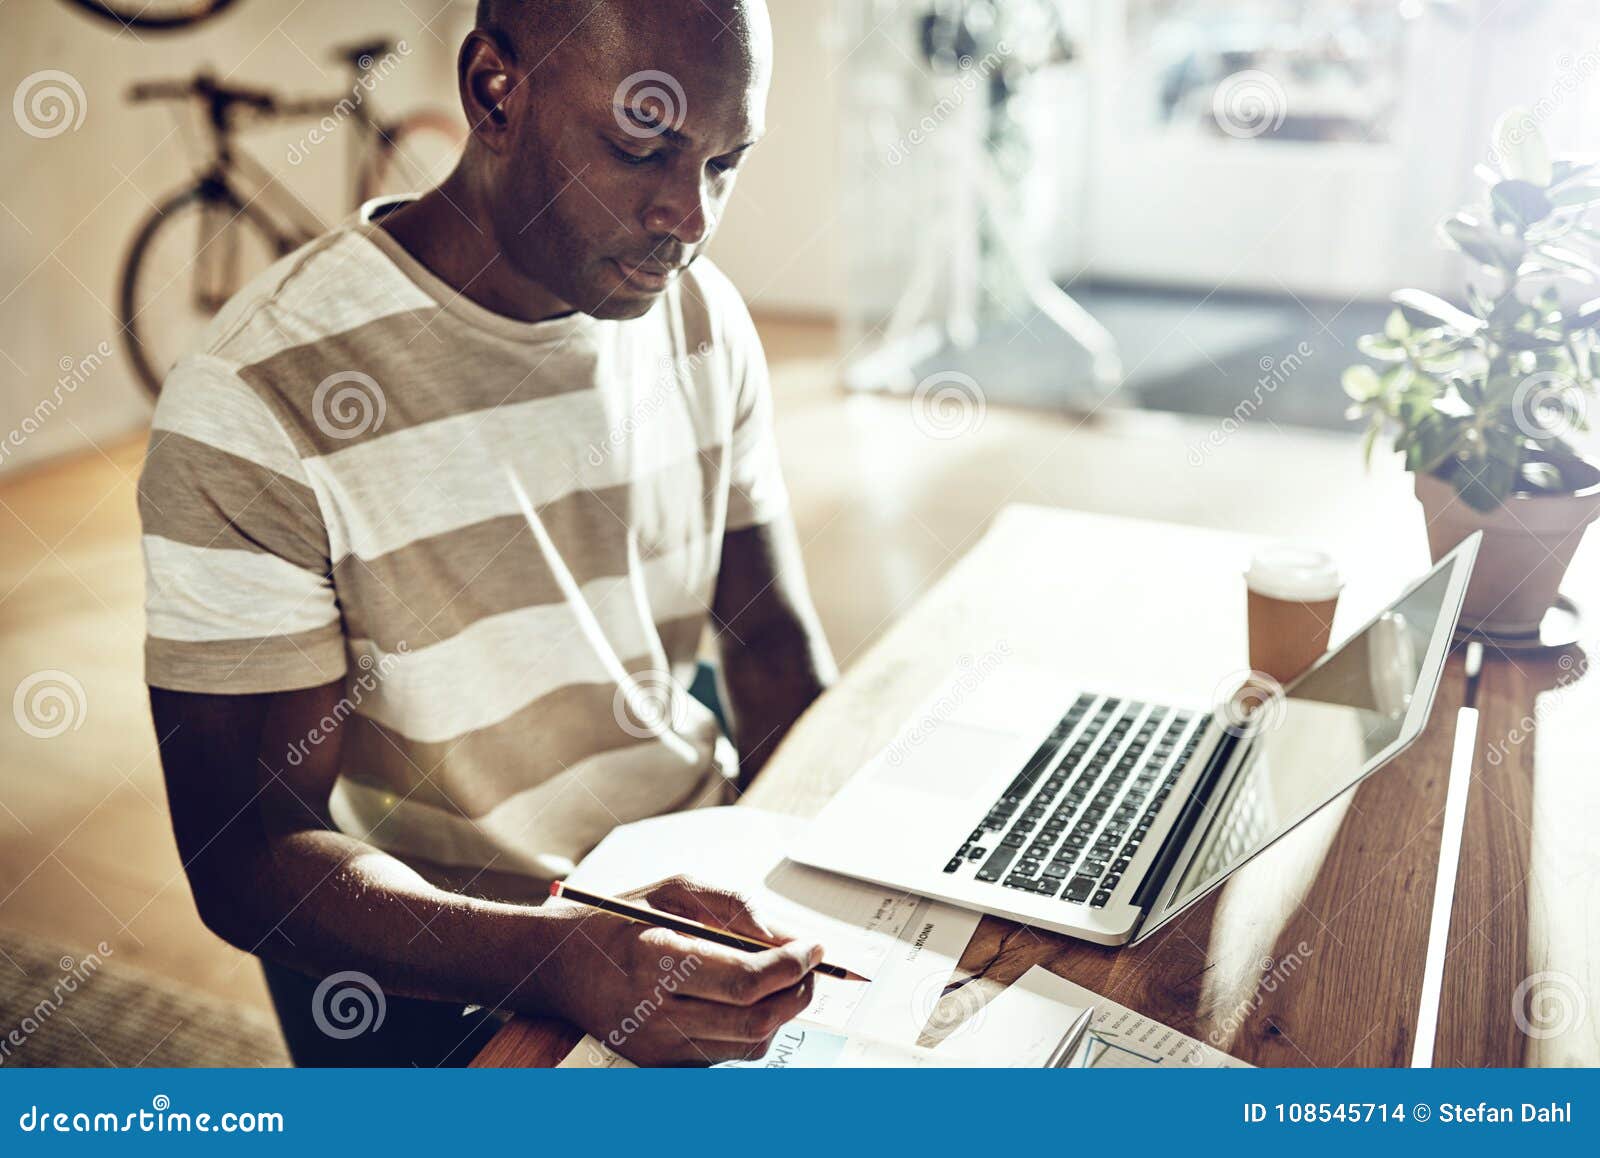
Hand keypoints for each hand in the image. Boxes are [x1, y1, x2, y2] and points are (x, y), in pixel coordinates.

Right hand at [542, 875, 822, 1065]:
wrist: (557, 965)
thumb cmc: (618, 920)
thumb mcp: (672, 889)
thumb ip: (733, 907)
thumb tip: (785, 938)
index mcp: (656, 958)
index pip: (746, 980)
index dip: (791, 967)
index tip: (814, 949)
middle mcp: (654, 1010)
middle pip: (754, 1020)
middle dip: (797, 994)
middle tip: (810, 969)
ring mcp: (655, 1046)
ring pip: (747, 1045)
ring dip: (778, 1014)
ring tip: (781, 982)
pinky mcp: (658, 1065)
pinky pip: (725, 1057)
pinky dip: (750, 1031)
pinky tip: (746, 1002)